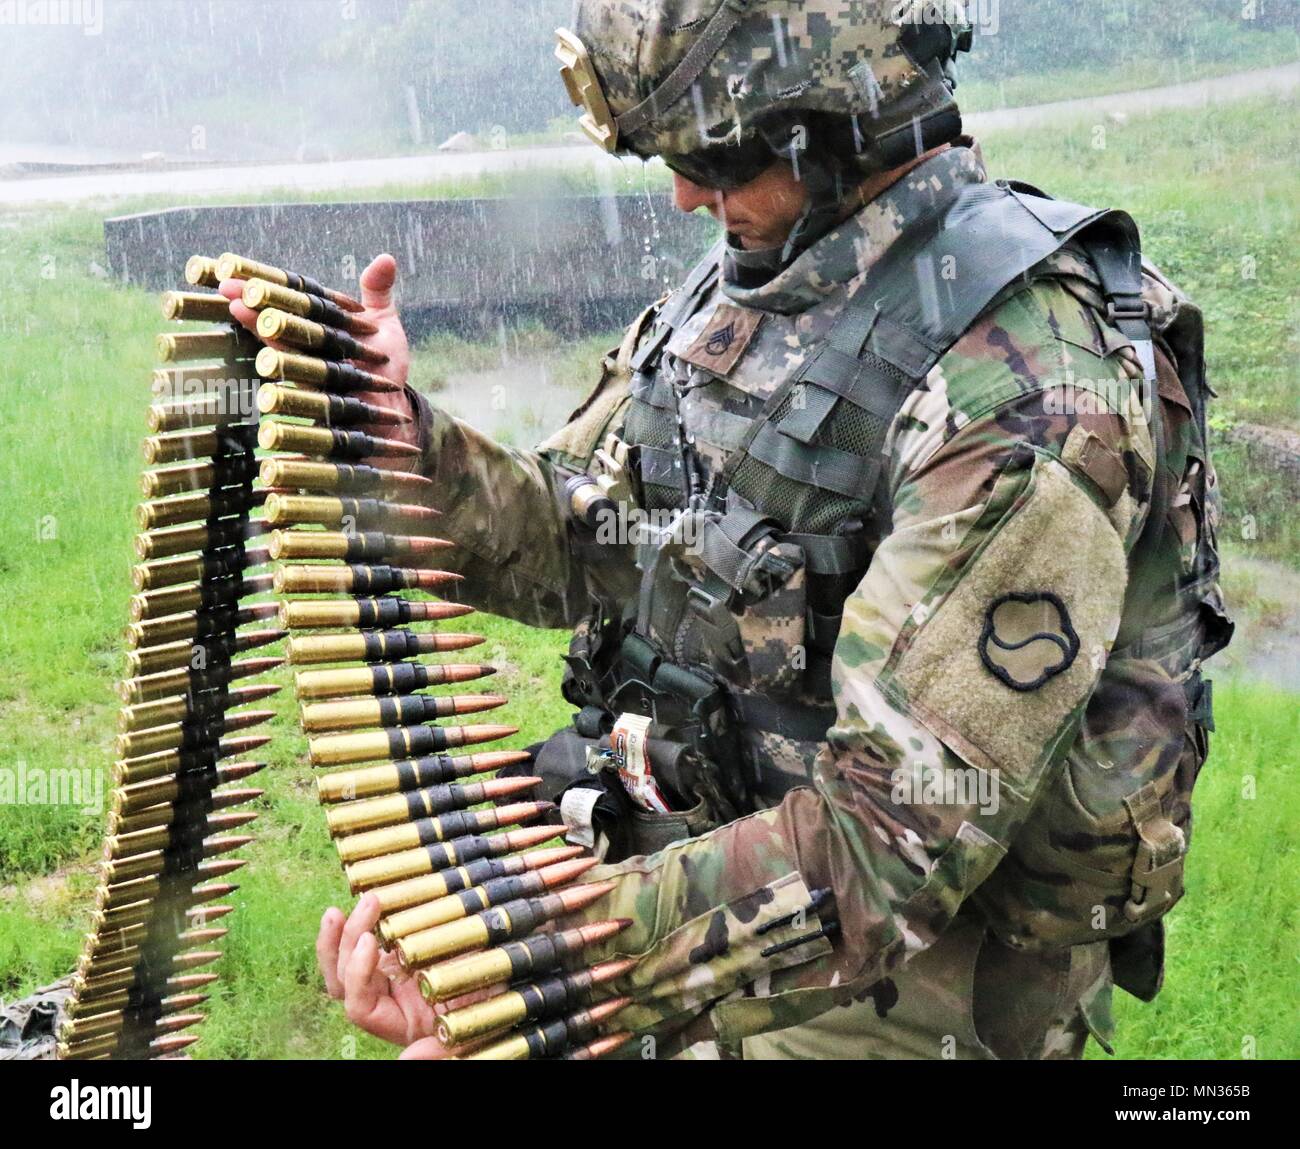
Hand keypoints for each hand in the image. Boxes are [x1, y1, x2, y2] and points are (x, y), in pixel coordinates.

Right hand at [220, 253, 418, 450]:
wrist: (393, 406)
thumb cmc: (385, 364)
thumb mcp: (384, 323)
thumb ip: (378, 292)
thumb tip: (386, 257)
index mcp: (316, 322)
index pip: (288, 297)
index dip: (266, 283)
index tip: (236, 266)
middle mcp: (306, 344)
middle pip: (277, 319)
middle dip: (253, 303)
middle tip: (227, 287)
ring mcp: (308, 371)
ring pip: (281, 348)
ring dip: (261, 330)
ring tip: (239, 310)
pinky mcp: (315, 397)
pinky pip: (296, 383)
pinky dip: (281, 373)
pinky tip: (265, 361)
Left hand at [316, 894, 505, 1058]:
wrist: (514, 979)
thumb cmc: (497, 1005)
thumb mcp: (475, 1025)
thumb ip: (441, 1048)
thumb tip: (406, 1059)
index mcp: (402, 1021)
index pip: (361, 1006)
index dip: (358, 975)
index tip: (370, 942)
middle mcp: (388, 1000)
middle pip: (344, 980)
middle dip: (347, 943)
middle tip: (368, 907)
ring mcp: (388, 974)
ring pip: (343, 963)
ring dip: (340, 934)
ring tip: (343, 908)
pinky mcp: (395, 949)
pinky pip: (361, 943)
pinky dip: (348, 928)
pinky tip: (341, 910)